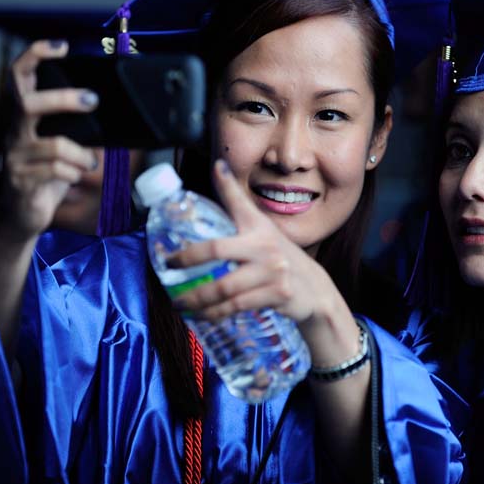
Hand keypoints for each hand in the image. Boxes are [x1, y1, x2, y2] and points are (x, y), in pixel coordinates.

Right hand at [0, 40, 97, 240]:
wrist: (21, 215)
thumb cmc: (46, 173)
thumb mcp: (60, 145)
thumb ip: (74, 126)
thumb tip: (108, 109)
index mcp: (23, 117)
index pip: (18, 76)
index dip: (35, 55)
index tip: (61, 46)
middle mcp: (14, 132)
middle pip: (28, 103)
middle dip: (63, 99)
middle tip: (93, 100)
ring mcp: (15, 157)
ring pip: (53, 145)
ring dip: (81, 154)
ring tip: (88, 162)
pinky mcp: (21, 181)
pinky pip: (56, 171)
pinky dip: (73, 173)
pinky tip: (74, 177)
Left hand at [168, 160, 347, 333]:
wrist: (315, 290)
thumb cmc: (280, 259)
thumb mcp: (264, 234)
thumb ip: (239, 215)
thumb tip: (217, 178)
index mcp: (259, 227)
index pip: (240, 201)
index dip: (228, 183)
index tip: (216, 167)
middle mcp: (265, 246)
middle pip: (218, 250)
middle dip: (187, 259)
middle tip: (168, 265)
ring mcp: (272, 271)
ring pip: (223, 287)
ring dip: (196, 298)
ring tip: (178, 303)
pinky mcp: (276, 294)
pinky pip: (236, 306)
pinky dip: (214, 314)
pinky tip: (200, 316)